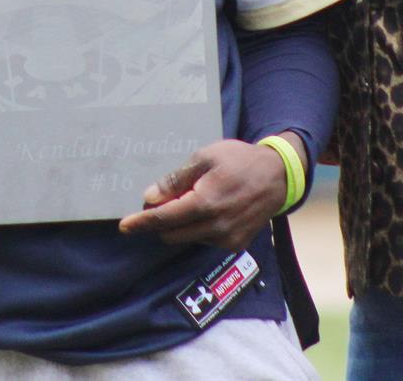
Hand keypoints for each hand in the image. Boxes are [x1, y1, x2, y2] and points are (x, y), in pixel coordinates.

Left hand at [117, 137, 290, 250]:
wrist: (277, 176)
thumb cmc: (239, 160)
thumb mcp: (205, 158)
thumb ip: (176, 179)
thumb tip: (150, 197)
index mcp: (205, 203)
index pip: (165, 218)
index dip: (142, 222)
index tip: (124, 226)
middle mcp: (216, 226)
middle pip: (171, 234)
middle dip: (161, 222)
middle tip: (163, 200)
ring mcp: (227, 239)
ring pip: (187, 238)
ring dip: (182, 224)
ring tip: (196, 198)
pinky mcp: (235, 244)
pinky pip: (204, 240)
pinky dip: (198, 228)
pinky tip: (210, 208)